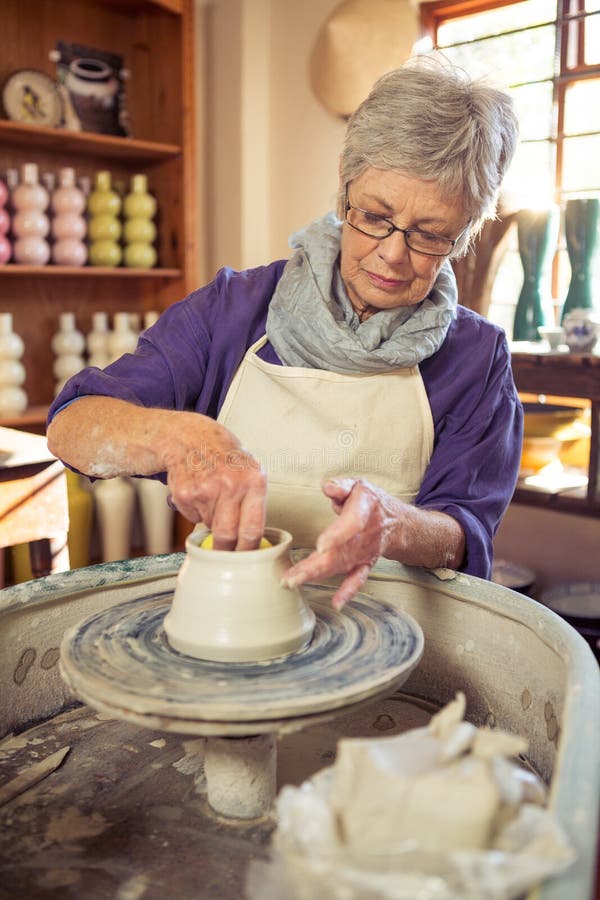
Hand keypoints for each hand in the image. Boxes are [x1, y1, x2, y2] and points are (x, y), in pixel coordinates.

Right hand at [165, 417, 266, 550]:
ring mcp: (207, 490)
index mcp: (254, 481)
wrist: (190, 437)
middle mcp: (231, 485)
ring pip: (210, 527)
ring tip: (213, 499)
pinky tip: (199, 493)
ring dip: (212, 522)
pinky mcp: (186, 494)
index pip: (253, 529)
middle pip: (228, 536)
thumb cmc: (224, 455)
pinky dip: (196, 512)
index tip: (247, 559)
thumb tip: (255, 539)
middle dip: (227, 550)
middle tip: (226, 553)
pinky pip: (194, 518)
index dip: (249, 550)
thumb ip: (254, 501)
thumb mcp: (251, 470)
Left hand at [281, 477, 397, 608]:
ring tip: (292, 583)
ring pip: (340, 566)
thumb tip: (327, 486)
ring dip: (316, 576)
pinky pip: (357, 579)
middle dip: (314, 565)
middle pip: (340, 552)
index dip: (337, 535)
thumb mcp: (357, 486)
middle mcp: (365, 534)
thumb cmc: (369, 501)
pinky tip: (336, 603)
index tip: (320, 546)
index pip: (352, 523)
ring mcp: (365, 552)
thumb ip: (341, 486)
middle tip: (291, 576)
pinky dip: (348, 592)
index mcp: (364, 508)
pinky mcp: (364, 564)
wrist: (395, 521)